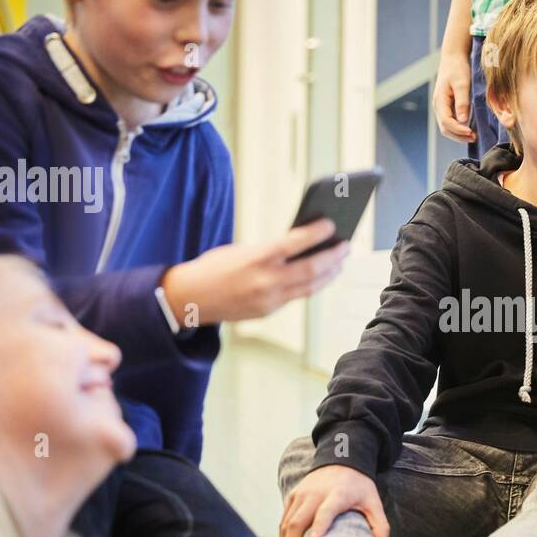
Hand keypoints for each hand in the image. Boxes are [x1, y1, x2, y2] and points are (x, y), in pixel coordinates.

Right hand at [160, 218, 348, 325]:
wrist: (190, 298)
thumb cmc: (214, 267)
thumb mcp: (241, 250)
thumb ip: (271, 250)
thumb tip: (302, 244)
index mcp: (257, 258)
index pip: (295, 243)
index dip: (317, 234)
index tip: (331, 225)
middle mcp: (265, 281)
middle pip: (311, 269)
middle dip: (333, 258)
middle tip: (346, 246)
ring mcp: (269, 299)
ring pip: (309, 287)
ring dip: (329, 273)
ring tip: (340, 261)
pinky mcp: (268, 311)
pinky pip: (297, 296)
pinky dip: (312, 284)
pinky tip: (321, 276)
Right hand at [280, 464, 389, 536]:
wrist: (341, 459)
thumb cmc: (358, 485)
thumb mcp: (373, 502)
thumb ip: (380, 525)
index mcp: (337, 495)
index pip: (325, 511)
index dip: (319, 526)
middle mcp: (315, 494)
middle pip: (298, 521)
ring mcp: (301, 494)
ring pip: (287, 522)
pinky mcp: (293, 495)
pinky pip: (284, 518)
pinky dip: (283, 535)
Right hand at [433, 48, 475, 143]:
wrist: (453, 58)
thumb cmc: (458, 68)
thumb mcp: (462, 84)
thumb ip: (462, 102)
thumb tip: (463, 120)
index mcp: (439, 101)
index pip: (446, 122)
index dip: (458, 130)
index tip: (471, 132)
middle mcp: (438, 106)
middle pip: (445, 128)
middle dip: (458, 136)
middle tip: (474, 138)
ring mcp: (441, 107)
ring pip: (447, 127)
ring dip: (459, 134)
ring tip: (473, 136)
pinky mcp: (447, 106)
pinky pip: (451, 121)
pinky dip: (459, 128)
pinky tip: (469, 128)